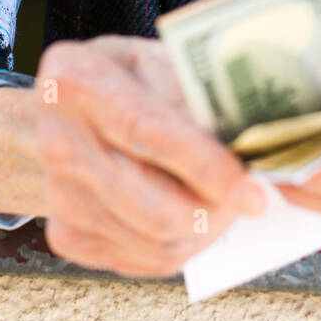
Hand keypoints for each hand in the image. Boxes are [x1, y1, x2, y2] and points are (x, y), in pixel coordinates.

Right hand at [34, 35, 265, 276]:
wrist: (72, 110)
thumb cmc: (129, 80)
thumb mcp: (164, 62)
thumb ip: (205, 99)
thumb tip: (263, 151)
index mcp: (76, 79)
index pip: (147, 132)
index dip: (205, 166)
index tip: (252, 192)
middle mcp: (58, 141)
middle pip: (155, 206)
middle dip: (218, 209)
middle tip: (252, 194)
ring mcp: (59, 195)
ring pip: (158, 240)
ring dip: (207, 227)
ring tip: (222, 197)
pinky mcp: (68, 235)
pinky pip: (147, 258)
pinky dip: (184, 242)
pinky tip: (191, 209)